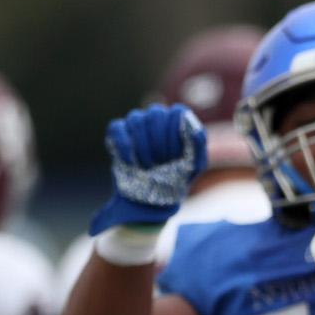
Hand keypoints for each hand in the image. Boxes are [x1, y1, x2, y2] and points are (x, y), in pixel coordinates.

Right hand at [90, 104, 206, 234]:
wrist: (152, 202)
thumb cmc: (176, 181)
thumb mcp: (194, 165)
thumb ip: (197, 141)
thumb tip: (188, 119)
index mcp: (177, 123)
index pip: (178, 112)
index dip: (177, 134)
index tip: (177, 156)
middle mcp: (156, 120)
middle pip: (156, 114)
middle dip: (160, 143)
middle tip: (162, 164)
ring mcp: (136, 126)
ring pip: (136, 119)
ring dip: (144, 147)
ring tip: (148, 167)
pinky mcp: (118, 135)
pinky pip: (116, 127)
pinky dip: (124, 145)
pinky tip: (131, 164)